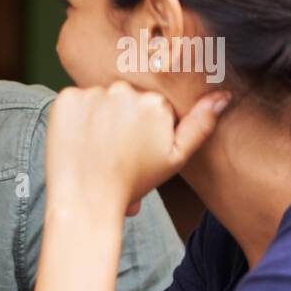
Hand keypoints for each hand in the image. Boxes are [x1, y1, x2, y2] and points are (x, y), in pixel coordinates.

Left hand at [46, 82, 230, 215]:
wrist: (87, 200)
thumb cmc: (133, 181)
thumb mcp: (175, 157)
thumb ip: (201, 124)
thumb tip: (224, 95)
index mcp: (156, 103)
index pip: (150, 103)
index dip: (142, 126)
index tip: (133, 147)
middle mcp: (126, 91)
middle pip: (125, 96)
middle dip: (120, 117)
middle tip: (113, 148)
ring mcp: (93, 93)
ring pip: (99, 98)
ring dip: (96, 115)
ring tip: (95, 145)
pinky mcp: (65, 99)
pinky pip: (73, 100)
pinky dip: (74, 116)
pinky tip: (77, 138)